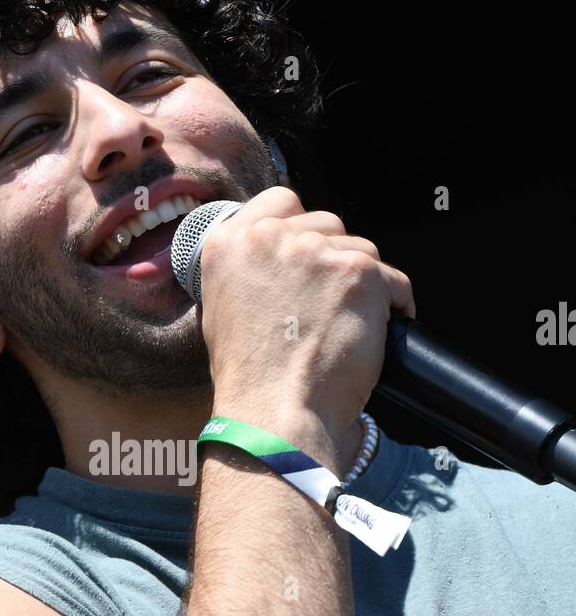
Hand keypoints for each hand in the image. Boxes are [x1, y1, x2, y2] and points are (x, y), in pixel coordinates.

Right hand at [200, 187, 415, 442]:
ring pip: (361, 249)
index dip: (302, 228)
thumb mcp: (222, 310)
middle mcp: (269, 238)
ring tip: (347, 326)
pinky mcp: (359, 273)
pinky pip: (394, 280)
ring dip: (362, 284)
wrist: (274, 414)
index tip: (310, 256)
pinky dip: (393, 306)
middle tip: (327, 305)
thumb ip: (249, 270)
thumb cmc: (250, 380)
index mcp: (228, 243)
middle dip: (334, 258)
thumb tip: (283, 260)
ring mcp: (316, 252)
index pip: (281, 201)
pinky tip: (377, 333)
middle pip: (326, 223)